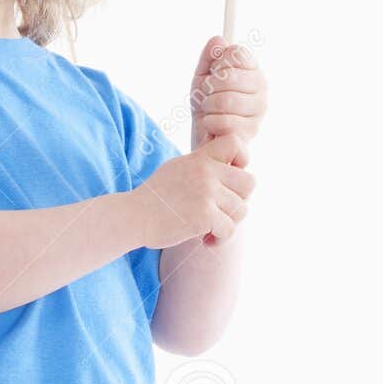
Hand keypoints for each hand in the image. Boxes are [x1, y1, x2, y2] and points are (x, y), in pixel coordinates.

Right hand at [134, 132, 255, 249]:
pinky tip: (205, 240)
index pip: (236, 143)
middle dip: (239, 200)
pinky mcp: (204, 215)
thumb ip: (202, 165)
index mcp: (200, 158)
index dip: (242, 160)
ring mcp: (206, 192)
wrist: (132, 216)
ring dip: (228, 223)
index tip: (230, 178)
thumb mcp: (178, 169)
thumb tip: (231, 167)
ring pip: (242, 209)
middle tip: (221, 212)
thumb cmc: (154, 198)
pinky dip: (220, 239)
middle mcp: (205, 171)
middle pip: (249, 182)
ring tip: (210, 229)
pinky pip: (230, 229)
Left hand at [190, 35, 267, 152]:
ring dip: (208, 106)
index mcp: (251, 69)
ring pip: (225, 100)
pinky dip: (210, 122)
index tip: (214, 73)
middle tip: (207, 96)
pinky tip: (212, 125)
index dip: (219, 63)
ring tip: (209, 111)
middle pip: (229, 77)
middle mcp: (261, 86)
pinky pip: (224, 121)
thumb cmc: (206, 103)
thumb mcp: (202, 77)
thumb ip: (209, 58)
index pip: (237, 53)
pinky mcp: (252, 130)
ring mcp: (259, 109)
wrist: (204, 136)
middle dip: (208, 88)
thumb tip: (219, 40)